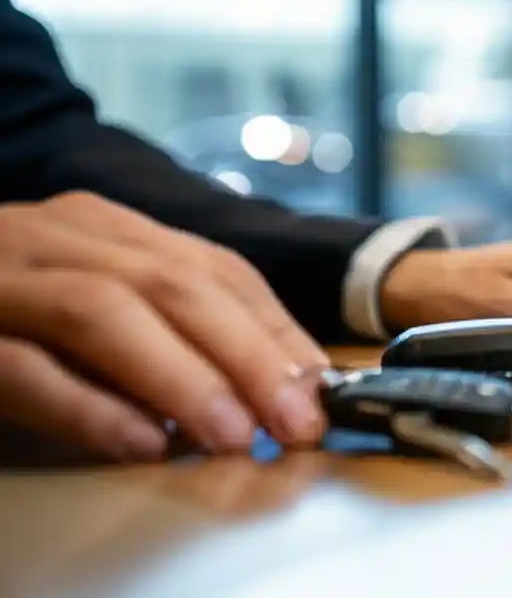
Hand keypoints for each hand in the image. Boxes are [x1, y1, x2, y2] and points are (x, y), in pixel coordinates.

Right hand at [0, 192, 331, 460]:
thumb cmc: (4, 308)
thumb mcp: (93, 306)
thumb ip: (166, 333)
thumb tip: (267, 389)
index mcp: (102, 228)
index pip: (212, 269)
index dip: (274, 329)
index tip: (321, 388)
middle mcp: (53, 236)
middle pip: (172, 285)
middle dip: (249, 355)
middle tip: (298, 420)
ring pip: (104, 310)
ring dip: (180, 377)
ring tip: (232, 434)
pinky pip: (20, 364)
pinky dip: (86, 405)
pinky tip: (137, 442)